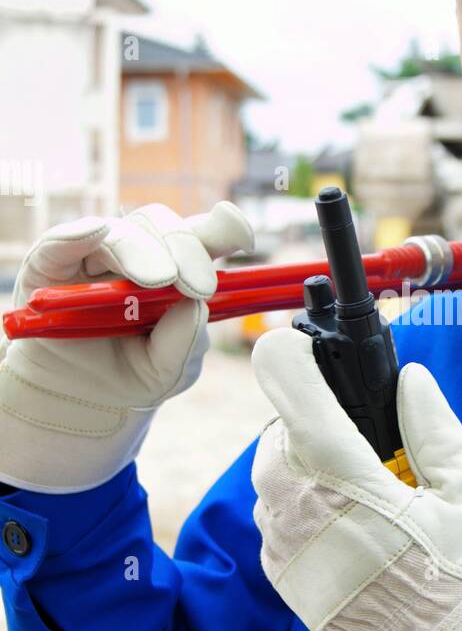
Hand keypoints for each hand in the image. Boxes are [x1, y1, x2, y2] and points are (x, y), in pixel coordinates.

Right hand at [0, 201, 254, 493]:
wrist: (79, 403)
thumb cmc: (133, 377)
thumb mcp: (171, 369)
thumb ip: (187, 338)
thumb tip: (191, 302)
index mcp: (175, 270)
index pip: (200, 237)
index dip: (222, 229)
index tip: (242, 237)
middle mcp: (138, 253)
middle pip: (164, 227)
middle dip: (186, 250)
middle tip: (197, 286)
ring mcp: (94, 255)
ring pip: (123, 232)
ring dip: (143, 251)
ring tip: (157, 280)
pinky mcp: (50, 264)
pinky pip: (62, 241)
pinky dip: (78, 235)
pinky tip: (95, 234)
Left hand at [250, 325, 461, 630]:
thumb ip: (432, 428)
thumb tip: (410, 380)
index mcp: (343, 474)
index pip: (291, 387)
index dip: (292, 358)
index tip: (304, 350)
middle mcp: (299, 504)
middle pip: (279, 431)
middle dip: (311, 424)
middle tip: (360, 440)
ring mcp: (283, 542)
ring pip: (271, 474)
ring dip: (302, 465)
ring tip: (356, 486)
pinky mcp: (279, 572)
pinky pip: (274, 516)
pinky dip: (299, 506)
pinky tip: (346, 524)